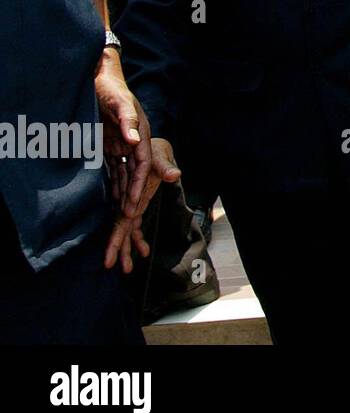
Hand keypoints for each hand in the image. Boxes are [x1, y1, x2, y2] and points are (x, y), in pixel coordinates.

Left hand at [95, 48, 153, 218]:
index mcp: (140, 132)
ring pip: (124, 172)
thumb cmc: (110, 88)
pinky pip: (112, 167)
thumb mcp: (119, 102)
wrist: (97, 79)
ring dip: (124, 190)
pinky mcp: (108, 144)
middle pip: (135, 172)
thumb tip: (135, 141)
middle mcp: (132, 141)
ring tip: (120, 212)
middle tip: (129, 215)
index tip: (134, 203)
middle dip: (133, 193)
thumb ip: (129, 121)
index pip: (142, 163)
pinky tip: (111, 197)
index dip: (139, 184)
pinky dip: (113, 182)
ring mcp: (120, 144)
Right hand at [103, 138, 180, 272]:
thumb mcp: (161, 155)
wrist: (151, 143)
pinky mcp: (137, 203)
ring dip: (126, 248)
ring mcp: (132, 203)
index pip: (122, 218)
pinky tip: (143, 251)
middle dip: (117, 248)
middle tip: (116, 267)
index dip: (117, 236)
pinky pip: (134, 224)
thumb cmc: (156, 148)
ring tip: (127, 269)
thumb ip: (165, 166)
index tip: (111, 255)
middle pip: (120, 227)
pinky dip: (137, 238)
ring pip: (126, 229)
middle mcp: (129, 200)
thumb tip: (175, 175)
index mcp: (132, 192)